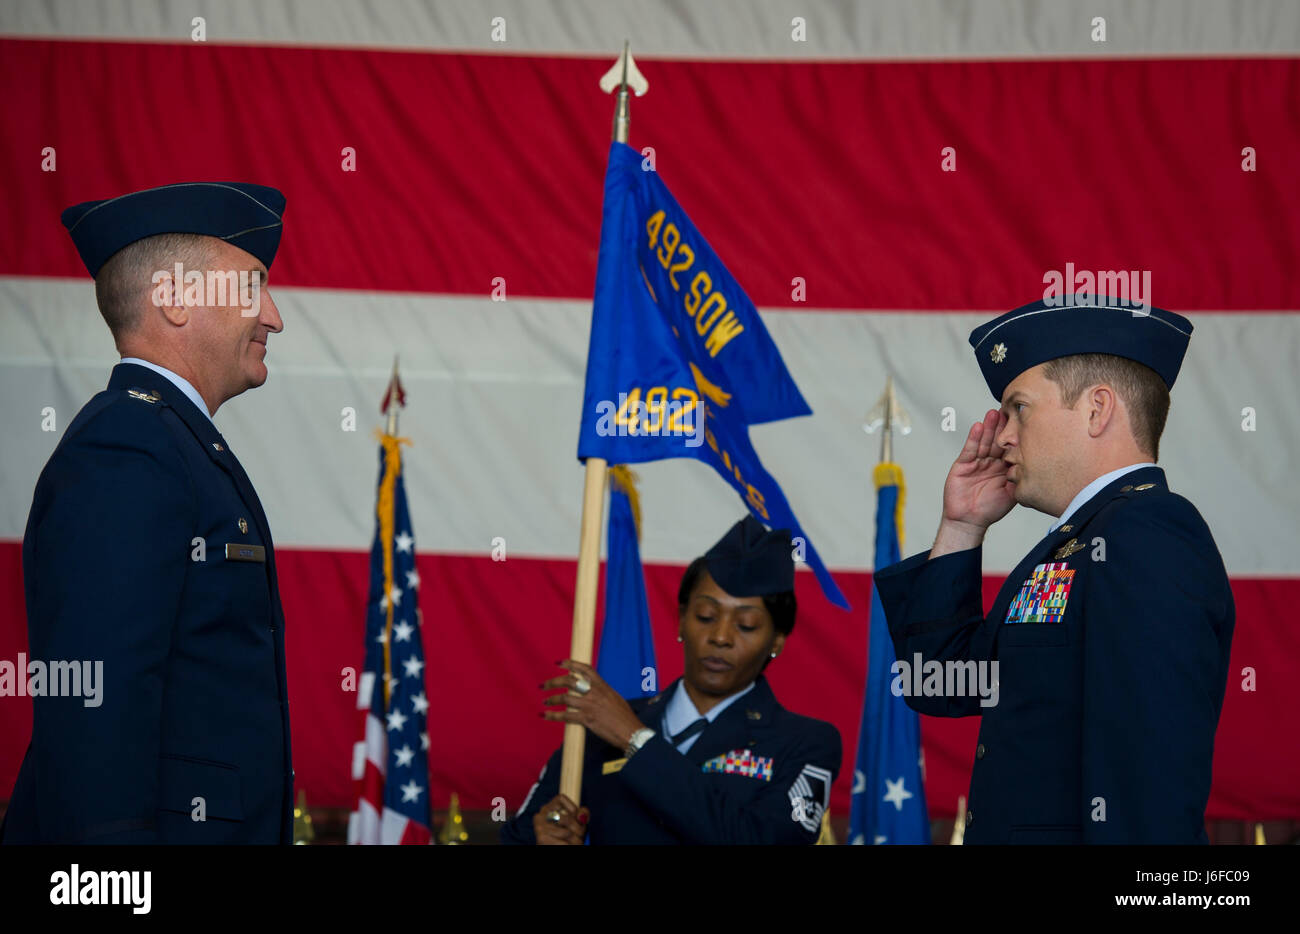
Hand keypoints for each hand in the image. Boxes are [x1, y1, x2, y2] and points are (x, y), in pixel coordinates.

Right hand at [532, 794, 589, 844]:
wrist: (550, 848)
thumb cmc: (565, 838)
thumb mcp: (575, 824)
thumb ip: (581, 814)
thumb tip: (581, 816)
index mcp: (547, 809)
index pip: (560, 798)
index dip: (573, 807)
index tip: (578, 818)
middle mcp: (540, 816)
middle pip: (568, 818)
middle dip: (579, 830)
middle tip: (581, 837)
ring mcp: (540, 827)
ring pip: (567, 833)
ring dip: (576, 841)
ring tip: (574, 843)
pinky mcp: (541, 839)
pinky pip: (564, 843)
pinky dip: (569, 846)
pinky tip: (566, 846)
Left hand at [541, 660, 644, 750]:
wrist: (631, 731)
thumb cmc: (625, 717)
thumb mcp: (614, 698)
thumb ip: (601, 692)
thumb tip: (591, 691)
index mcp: (602, 686)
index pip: (584, 669)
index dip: (570, 664)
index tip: (559, 663)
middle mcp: (594, 693)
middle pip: (569, 682)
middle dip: (553, 682)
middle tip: (543, 685)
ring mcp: (590, 706)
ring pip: (565, 698)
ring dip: (552, 699)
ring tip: (545, 701)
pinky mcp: (587, 719)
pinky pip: (566, 716)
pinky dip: (553, 715)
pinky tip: (545, 715)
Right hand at [933, 410, 1016, 555]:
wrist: (969, 521)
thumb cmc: (990, 509)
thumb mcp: (1012, 494)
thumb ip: (1020, 480)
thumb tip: (1035, 467)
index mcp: (1003, 467)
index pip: (1010, 448)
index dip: (1016, 436)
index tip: (1024, 421)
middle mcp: (990, 462)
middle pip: (997, 440)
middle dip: (1002, 426)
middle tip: (1008, 410)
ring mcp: (976, 462)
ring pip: (984, 442)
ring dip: (988, 428)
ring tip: (993, 413)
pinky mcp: (963, 465)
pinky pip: (969, 450)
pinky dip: (973, 439)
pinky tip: (978, 427)